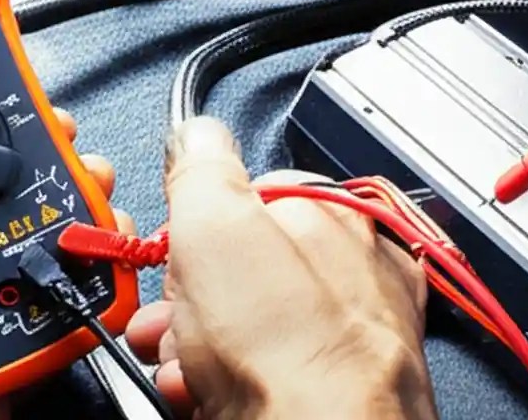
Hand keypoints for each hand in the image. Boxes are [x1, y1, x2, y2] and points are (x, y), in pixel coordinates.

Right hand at [123, 117, 434, 419]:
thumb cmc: (288, 347)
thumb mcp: (216, 222)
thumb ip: (203, 167)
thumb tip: (195, 133)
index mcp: (331, 209)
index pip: (245, 199)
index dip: (194, 231)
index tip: (174, 259)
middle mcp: (355, 267)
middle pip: (244, 269)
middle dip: (191, 299)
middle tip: (173, 323)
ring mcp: (354, 333)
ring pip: (253, 328)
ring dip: (202, 350)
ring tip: (189, 373)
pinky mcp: (341, 390)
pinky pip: (269, 375)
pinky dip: (233, 388)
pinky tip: (214, 398)